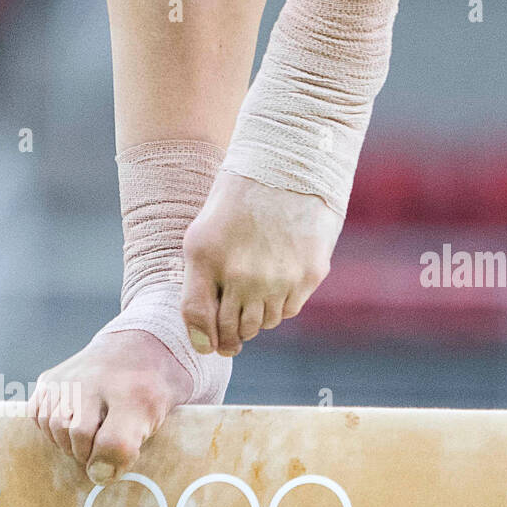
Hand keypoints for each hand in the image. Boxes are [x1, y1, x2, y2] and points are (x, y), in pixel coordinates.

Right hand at [29, 328, 191, 483]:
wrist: (135, 353)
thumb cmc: (144, 397)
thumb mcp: (152, 421)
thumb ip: (125, 449)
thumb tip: (97, 475)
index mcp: (133, 394)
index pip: (114, 442)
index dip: (112, 463)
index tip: (112, 469)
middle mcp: (97, 380)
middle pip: (78, 435)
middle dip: (86, 453)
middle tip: (97, 451)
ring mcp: (69, 376)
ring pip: (54, 425)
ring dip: (66, 442)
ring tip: (83, 440)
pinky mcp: (50, 378)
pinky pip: (38, 414)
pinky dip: (49, 428)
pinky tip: (66, 425)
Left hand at [181, 172, 341, 355]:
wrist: (292, 163)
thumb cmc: (241, 198)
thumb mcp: (204, 231)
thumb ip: (199, 280)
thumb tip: (203, 335)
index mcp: (207, 257)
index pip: (197, 317)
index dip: (202, 338)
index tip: (208, 344)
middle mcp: (241, 273)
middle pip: (232, 329)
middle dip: (230, 337)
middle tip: (231, 338)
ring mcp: (277, 277)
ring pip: (263, 324)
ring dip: (256, 320)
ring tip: (255, 303)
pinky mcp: (309, 274)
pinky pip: (289, 310)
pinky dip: (280, 306)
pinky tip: (278, 285)